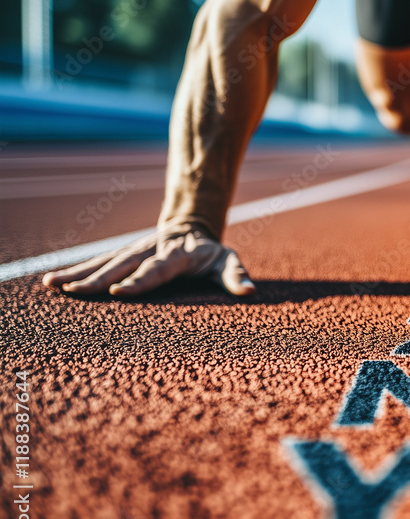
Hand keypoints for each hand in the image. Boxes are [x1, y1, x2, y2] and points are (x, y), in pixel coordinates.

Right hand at [42, 223, 255, 297]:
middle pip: (123, 266)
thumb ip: (236, 276)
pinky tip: (51, 282)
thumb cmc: (211, 253)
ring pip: (103, 263)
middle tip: (76, 292)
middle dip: (99, 279)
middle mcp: (149, 251)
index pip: (156, 270)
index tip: (119, 293)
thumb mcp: (228, 261)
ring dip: (78, 274)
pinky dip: (74, 271)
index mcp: (176, 256)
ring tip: (53, 285)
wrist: (192, 225)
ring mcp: (132, 252)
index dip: (140, 281)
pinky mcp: (121, 255)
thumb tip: (250, 291)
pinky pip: (96, 263)